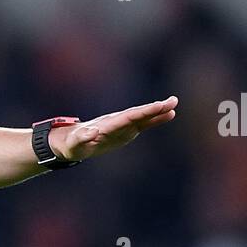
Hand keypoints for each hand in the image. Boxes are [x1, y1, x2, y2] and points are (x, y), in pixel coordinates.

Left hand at [52, 96, 177, 162]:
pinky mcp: (126, 131)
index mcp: (107, 125)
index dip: (144, 112)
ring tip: (174, 104)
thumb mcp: (74, 144)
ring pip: (143, 117)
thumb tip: (92, 132)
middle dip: (154, 109)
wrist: (71, 141)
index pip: (128, 117)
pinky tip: (169, 114)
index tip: (158, 106)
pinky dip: (156, 119)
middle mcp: (117, 122)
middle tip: (173, 101)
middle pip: (138, 114)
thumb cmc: (71, 144)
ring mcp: (122, 125)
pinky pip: (143, 124)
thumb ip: (82, 138)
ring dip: (158, 111)